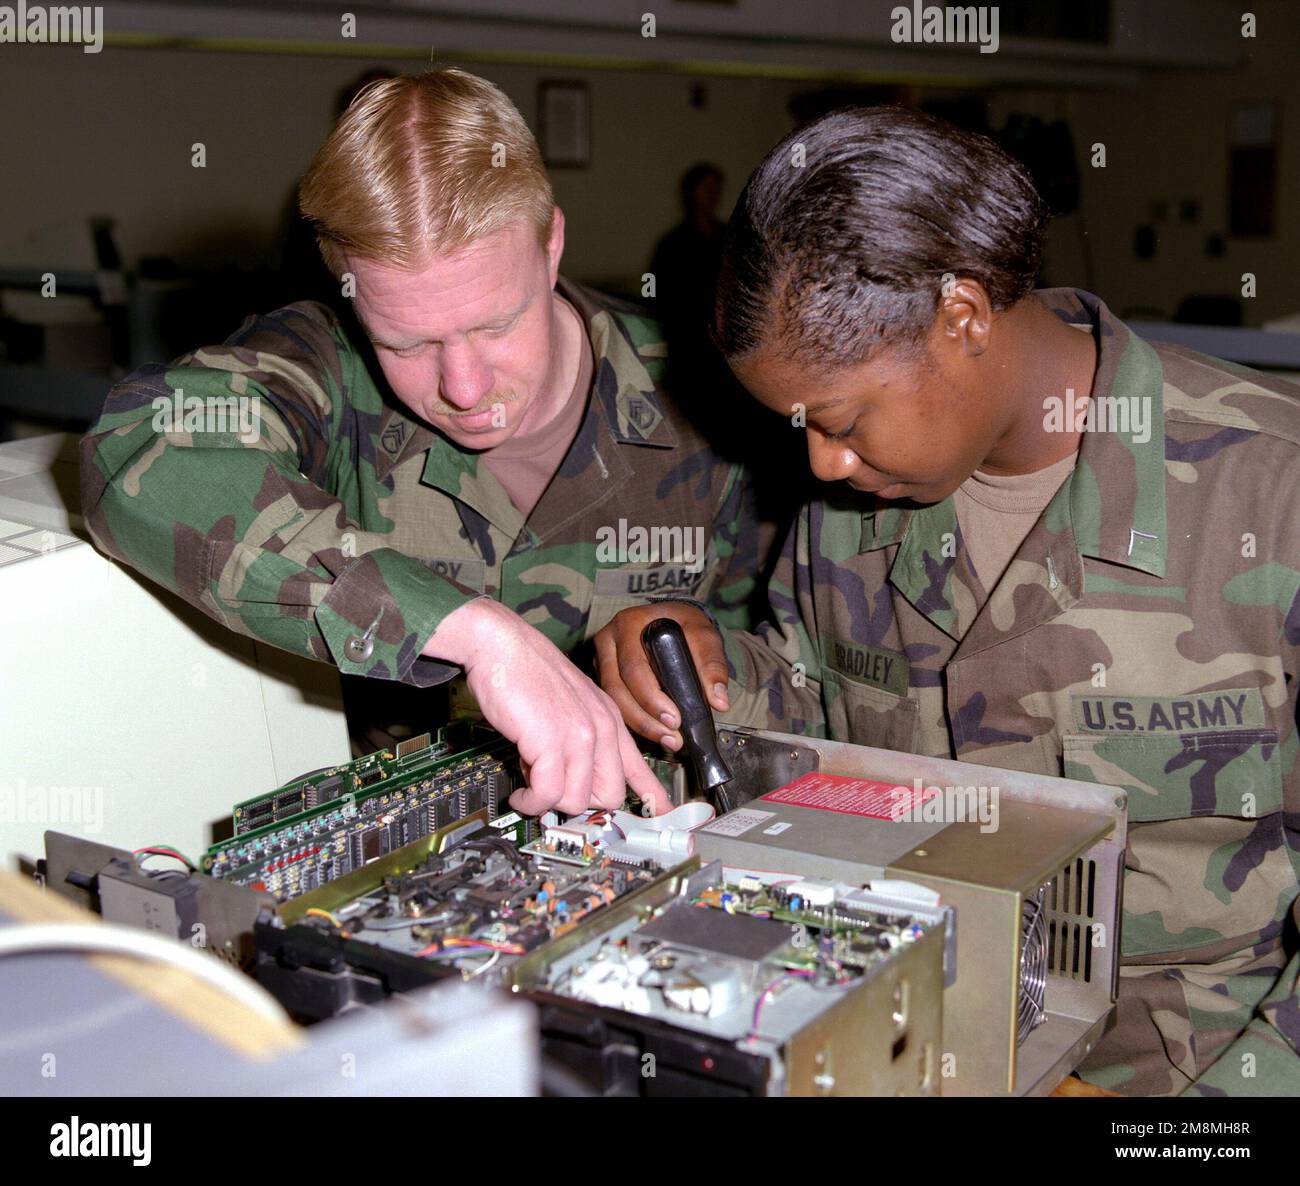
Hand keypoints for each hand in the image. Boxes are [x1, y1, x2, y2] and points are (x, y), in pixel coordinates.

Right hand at [424, 599, 670, 817]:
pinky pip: (547, 795)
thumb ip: (578, 741)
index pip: (641, 768)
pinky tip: (520, 793)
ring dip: (548, 801)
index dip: (654, 798)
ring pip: (577, 801)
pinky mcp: (551, 741)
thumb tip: (569, 783)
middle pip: (609, 796)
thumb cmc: (526, 671)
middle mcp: (601, 728)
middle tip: (553, 790)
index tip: (666, 816)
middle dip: (578, 802)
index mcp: (608, 718)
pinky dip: (530, 801)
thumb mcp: (569, 703)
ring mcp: (579, 735)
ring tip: (529, 780)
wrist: (501, 643)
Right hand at [593, 601, 727, 751]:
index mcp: (628, 624)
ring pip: (613, 701)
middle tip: (672, 736)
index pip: (633, 667)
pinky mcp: (605, 677)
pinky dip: (636, 722)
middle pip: (617, 688)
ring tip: (670, 740)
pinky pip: (615, 704)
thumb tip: (719, 700)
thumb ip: (712, 665)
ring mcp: (602, 661)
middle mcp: (608, 642)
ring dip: (640, 725)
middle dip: (645, 718)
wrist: (673, 621)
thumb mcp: (704, 635)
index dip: (651, 697)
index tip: (675, 718)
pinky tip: (658, 734)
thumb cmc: (685, 624)